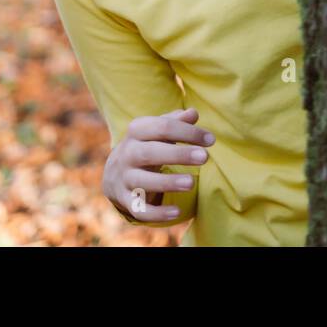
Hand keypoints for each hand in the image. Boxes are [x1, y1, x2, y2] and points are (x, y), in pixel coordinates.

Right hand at [103, 107, 213, 223]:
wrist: (115, 172)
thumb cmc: (147, 145)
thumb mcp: (157, 131)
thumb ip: (176, 122)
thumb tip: (193, 113)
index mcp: (137, 131)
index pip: (162, 127)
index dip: (187, 132)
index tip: (211, 140)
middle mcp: (127, 153)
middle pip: (151, 152)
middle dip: (178, 155)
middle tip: (205, 157)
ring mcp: (124, 177)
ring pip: (143, 181)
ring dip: (167, 183)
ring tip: (191, 183)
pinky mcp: (125, 200)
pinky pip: (139, 209)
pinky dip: (156, 213)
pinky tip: (176, 212)